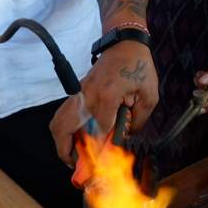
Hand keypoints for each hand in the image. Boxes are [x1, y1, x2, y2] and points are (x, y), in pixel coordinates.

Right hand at [49, 40, 158, 167]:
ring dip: (61, 141)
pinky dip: (63, 129)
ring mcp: (79, 93)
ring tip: (72, 155)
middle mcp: (88, 96)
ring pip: (57, 121)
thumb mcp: (149, 94)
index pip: (97, 131)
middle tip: (74, 164)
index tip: (98, 164)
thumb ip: (138, 119)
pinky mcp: (77, 92)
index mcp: (107, 96)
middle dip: (65, 151)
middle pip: (63, 128)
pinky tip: (75, 138)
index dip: (97, 150)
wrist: (124, 43)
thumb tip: (126, 136)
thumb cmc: (139, 66)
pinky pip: (63, 114)